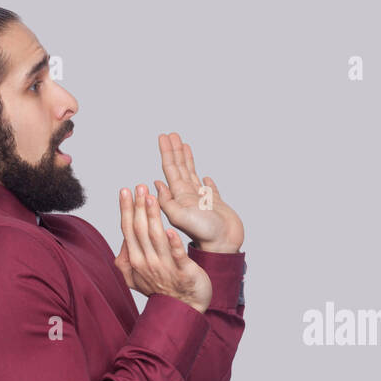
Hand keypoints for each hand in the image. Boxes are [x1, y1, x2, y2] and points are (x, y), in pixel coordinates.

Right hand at [115, 183, 210, 312]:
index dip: (126, 209)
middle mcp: (148, 263)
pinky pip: (177, 257)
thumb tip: (121, 245)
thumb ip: (125, 261)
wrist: (183, 309)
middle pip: (140, 230)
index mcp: (136, 260)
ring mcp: (165, 268)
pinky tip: (170, 230)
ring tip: (152, 198)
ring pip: (157, 238)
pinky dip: (173, 244)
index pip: (128, 230)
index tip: (125, 190)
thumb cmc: (163, 290)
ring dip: (153, 217)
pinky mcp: (183, 273)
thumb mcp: (136, 278)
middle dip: (138, 207)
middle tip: (139, 186)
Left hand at [151, 132, 243, 251]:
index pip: (170, 170)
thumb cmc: (204, 234)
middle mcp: (188, 196)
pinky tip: (204, 176)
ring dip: (187, 160)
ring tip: (184, 145)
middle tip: (171, 134)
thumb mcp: (180, 217)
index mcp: (179, 197)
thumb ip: (167, 201)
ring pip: (192, 175)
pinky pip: (209, 189)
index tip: (163, 137)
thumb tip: (156, 184)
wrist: (225, 245)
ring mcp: (201, 200)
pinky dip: (206, 181)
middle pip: (179, 168)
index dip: (166, 153)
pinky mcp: (216, 205)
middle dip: (175, 151)